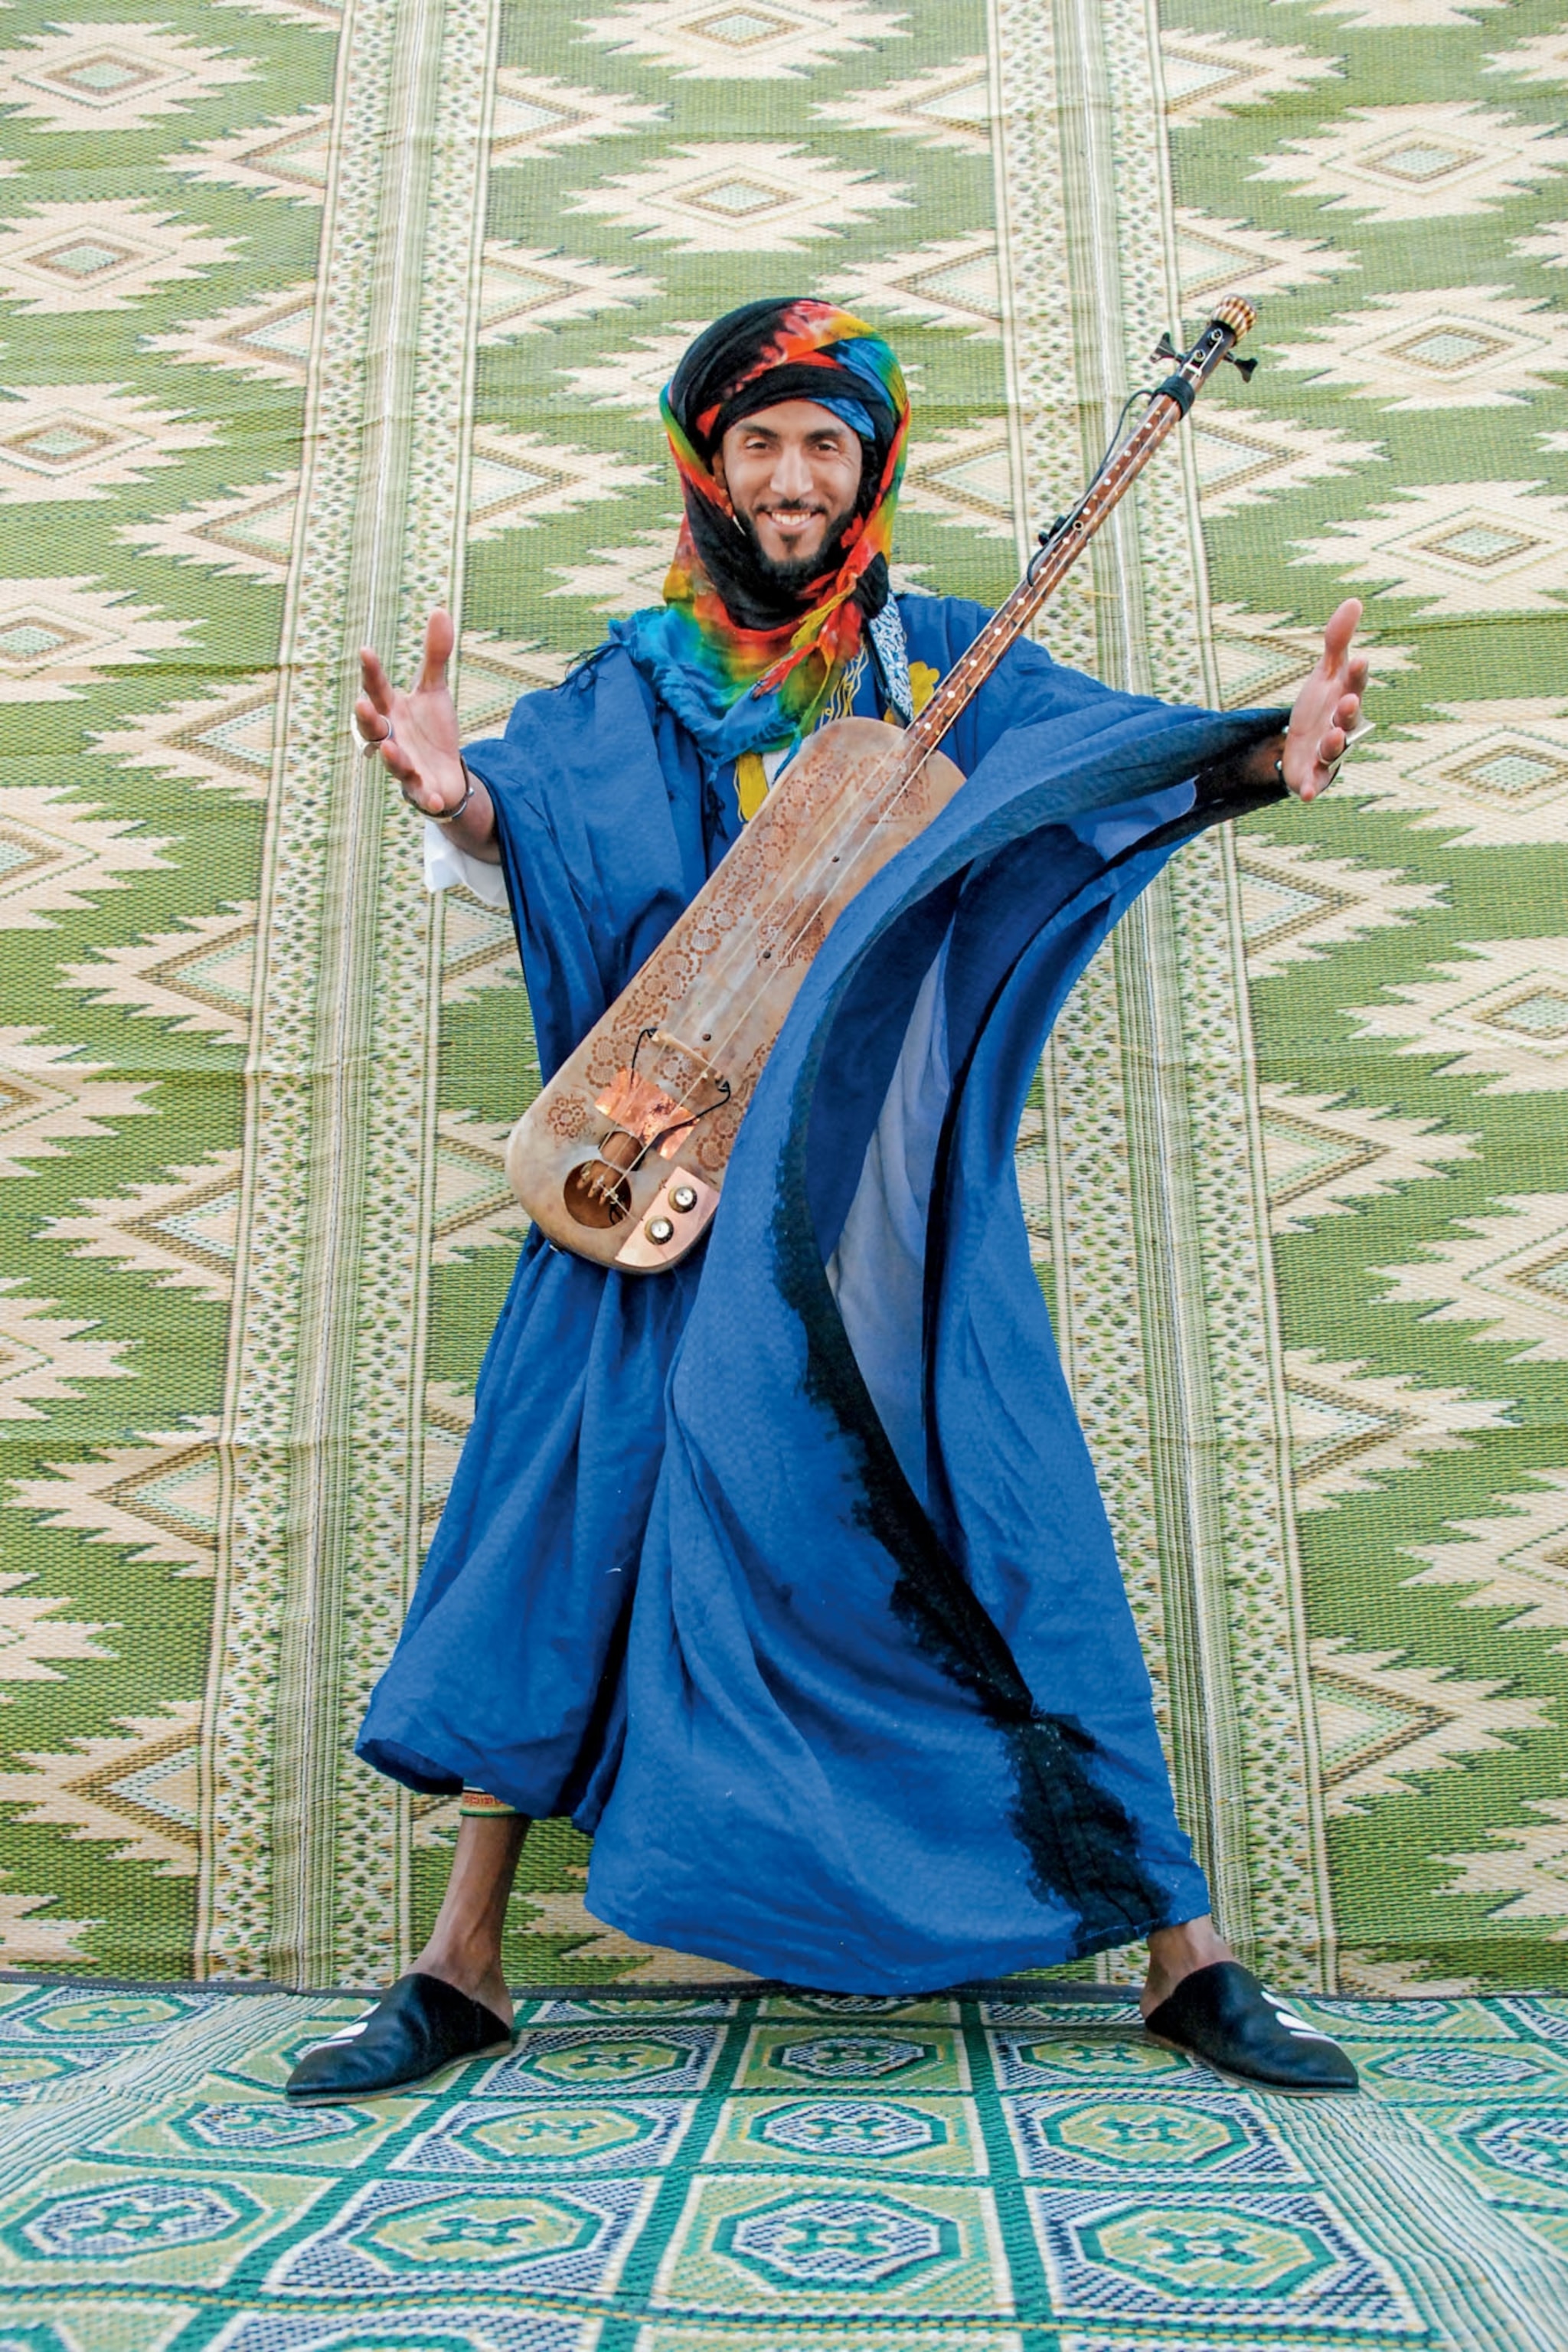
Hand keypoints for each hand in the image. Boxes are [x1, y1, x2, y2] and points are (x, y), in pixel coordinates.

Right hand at [356, 608, 465, 816]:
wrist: (446, 772)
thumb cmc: (432, 729)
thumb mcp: (435, 690)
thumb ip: (434, 655)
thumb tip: (440, 609)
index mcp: (392, 710)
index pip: (377, 689)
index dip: (371, 672)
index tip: (366, 650)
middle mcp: (392, 737)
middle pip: (375, 728)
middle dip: (367, 719)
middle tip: (362, 705)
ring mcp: (404, 764)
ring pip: (394, 762)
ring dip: (392, 757)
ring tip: (391, 748)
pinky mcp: (420, 789)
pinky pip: (421, 794)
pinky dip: (427, 797)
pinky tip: (437, 799)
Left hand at [1282, 598, 1367, 801]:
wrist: (1302, 743)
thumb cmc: (1321, 704)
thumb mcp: (1324, 672)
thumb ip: (1337, 640)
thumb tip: (1354, 600)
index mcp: (1347, 698)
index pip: (1355, 684)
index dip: (1358, 674)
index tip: (1361, 659)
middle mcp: (1343, 727)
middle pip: (1349, 719)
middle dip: (1349, 712)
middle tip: (1348, 701)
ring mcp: (1329, 752)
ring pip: (1335, 751)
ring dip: (1334, 745)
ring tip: (1330, 738)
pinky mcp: (1314, 775)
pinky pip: (1315, 782)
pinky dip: (1312, 787)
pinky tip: (1307, 794)